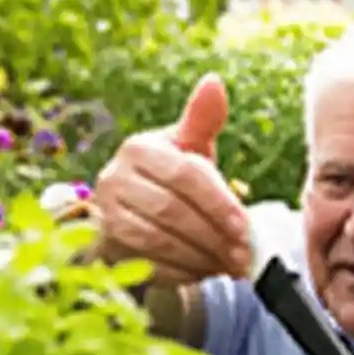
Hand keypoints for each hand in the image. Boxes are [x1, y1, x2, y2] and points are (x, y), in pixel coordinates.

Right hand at [95, 73, 250, 284]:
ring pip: (159, 241)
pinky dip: (183, 271)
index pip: (186, 176)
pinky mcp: (107, 247)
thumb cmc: (173, 174)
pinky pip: (148, 263)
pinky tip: (207, 272)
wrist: (137, 209)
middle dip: (214, 236)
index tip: (247, 227)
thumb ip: (203, 119)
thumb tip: (214, 82)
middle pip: (172, 211)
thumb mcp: (190, 145)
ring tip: (231, 264)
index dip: (220, 203)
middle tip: (245, 254)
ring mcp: (106, 215)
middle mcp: (113, 179)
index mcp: (139, 149)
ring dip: (201, 256)